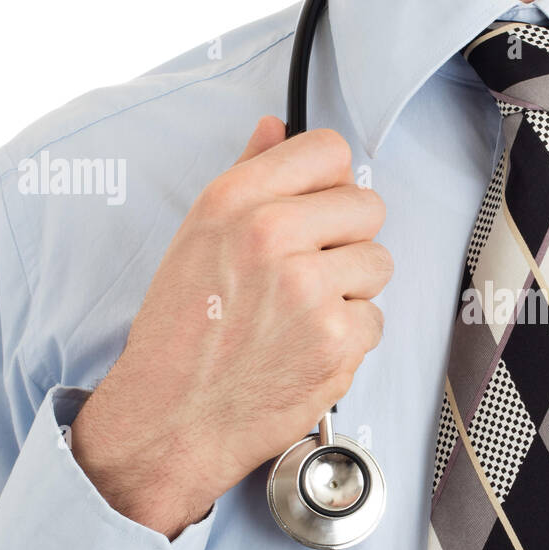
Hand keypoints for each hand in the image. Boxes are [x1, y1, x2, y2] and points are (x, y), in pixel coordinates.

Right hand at [71, 117, 391, 537]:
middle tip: (309, 271)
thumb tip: (276, 128)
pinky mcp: (336, 340)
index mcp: (235, 202)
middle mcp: (273, 236)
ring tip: (301, 315)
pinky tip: (305, 349)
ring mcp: (309, 289)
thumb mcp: (196, 237)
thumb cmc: (179, 334)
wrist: (170, 421)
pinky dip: (348, 339)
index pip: (329, 151)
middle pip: (368, 206)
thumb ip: (247, 176)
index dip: (331, 181)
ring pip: (378, 264)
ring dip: (351, 291)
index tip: (320, 207)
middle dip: (348, 239)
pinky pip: (375, 319)